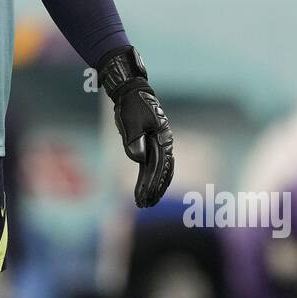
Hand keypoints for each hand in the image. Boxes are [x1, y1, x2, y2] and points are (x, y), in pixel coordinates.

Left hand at [97, 46, 175, 207]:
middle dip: (154, 190)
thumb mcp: (130, 122)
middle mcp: (166, 142)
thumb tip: (139, 159)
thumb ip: (134, 140)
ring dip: (157, 187)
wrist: (133, 91)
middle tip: (144, 205)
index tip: (143, 197)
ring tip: (148, 202)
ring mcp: (162, 143)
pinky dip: (156, 177)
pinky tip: (152, 187)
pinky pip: (158, 164)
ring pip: (163, 170)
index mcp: (162, 138)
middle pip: (163, 171)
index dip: (151, 184)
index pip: (157, 167)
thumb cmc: (131, 106)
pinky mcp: (155, 142)